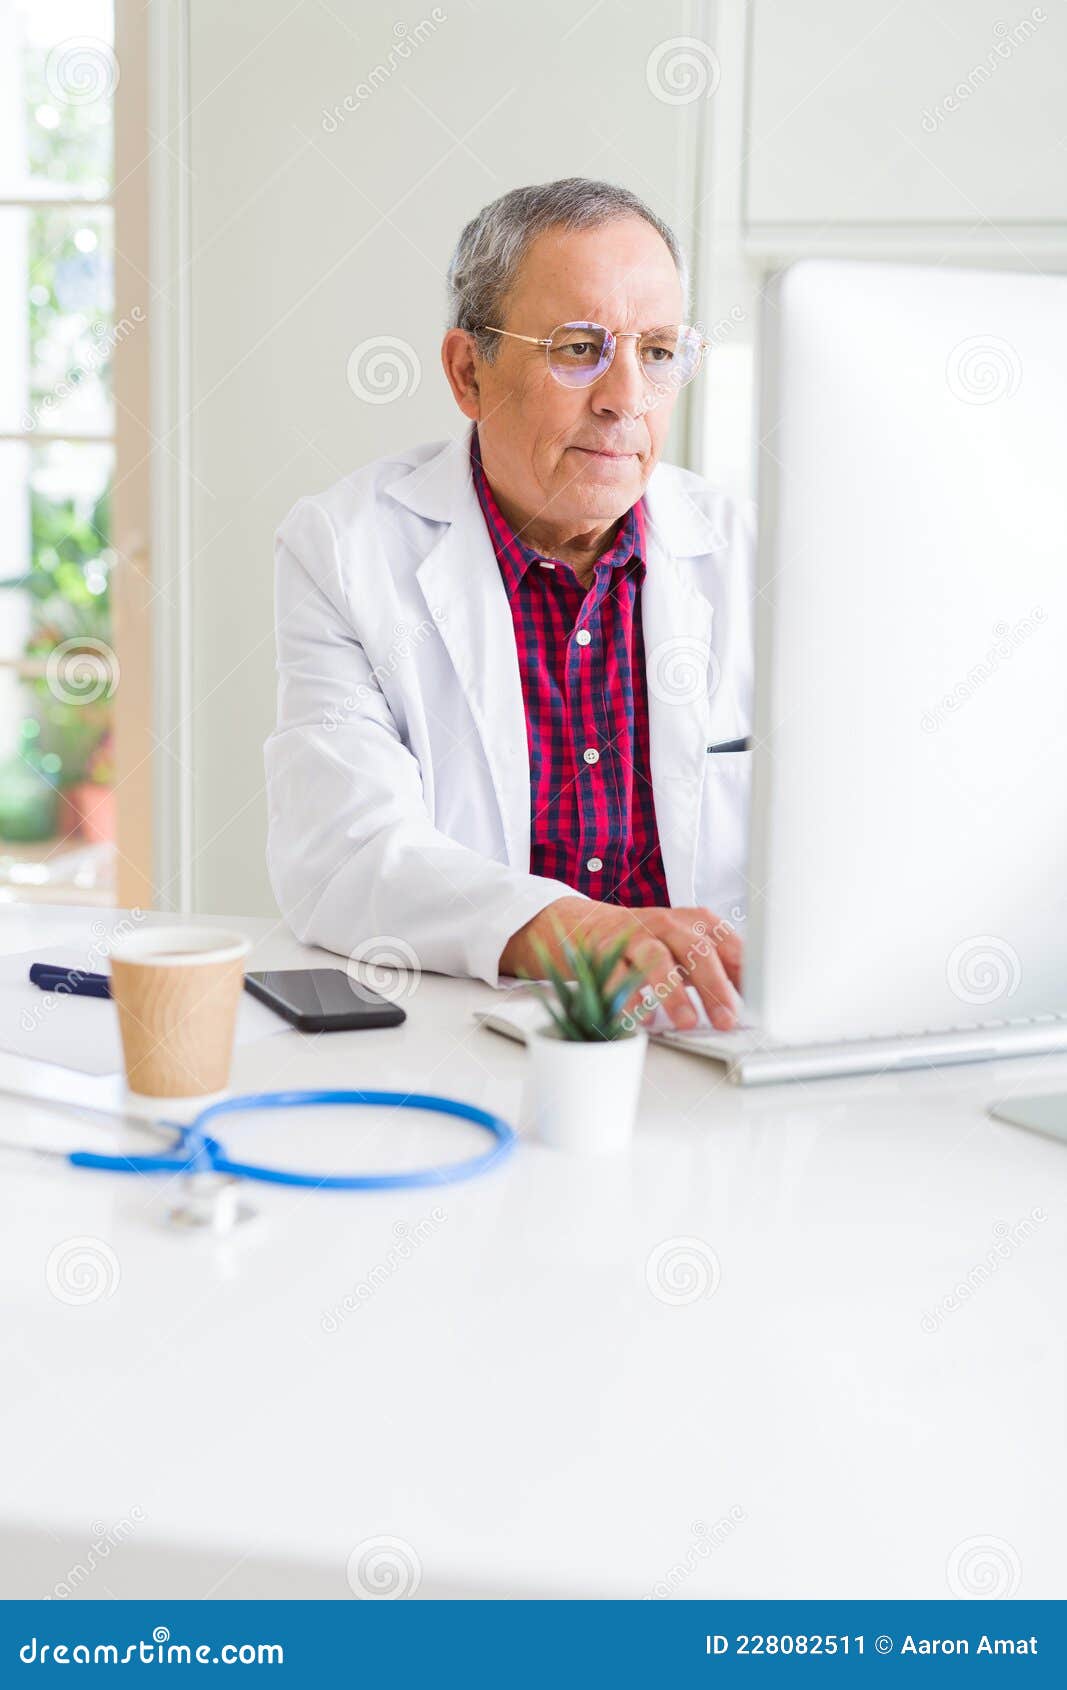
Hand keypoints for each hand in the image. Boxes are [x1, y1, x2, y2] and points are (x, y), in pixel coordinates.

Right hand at [499, 896, 742, 1031]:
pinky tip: (641, 1020)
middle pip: (694, 949)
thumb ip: (719, 967)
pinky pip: (616, 977)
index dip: (741, 971)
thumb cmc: (650, 943)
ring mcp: (633, 935)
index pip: (725, 942)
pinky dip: (629, 1000)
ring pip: (656, 959)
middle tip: (725, 1018)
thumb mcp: (688, 948)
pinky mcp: (604, 951)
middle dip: (713, 986)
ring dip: (673, 992)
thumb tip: (752, 997)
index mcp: (694, 921)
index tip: (755, 999)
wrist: (590, 925)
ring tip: (686, 1021)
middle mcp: (665, 923)